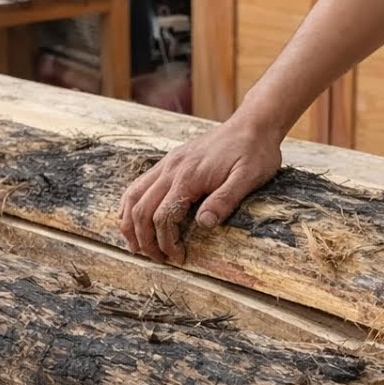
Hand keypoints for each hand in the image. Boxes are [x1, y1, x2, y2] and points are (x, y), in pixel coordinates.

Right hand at [118, 118, 281, 263]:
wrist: (252, 125)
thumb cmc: (254, 153)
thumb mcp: (248, 178)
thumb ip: (224, 200)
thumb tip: (203, 224)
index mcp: (188, 177)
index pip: (163, 217)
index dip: (166, 242)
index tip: (178, 258)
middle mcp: (171, 169)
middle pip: (141, 209)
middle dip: (144, 239)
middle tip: (157, 259)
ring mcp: (168, 164)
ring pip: (133, 195)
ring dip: (130, 223)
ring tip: (136, 245)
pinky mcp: (170, 161)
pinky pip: (140, 184)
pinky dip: (131, 204)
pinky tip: (134, 217)